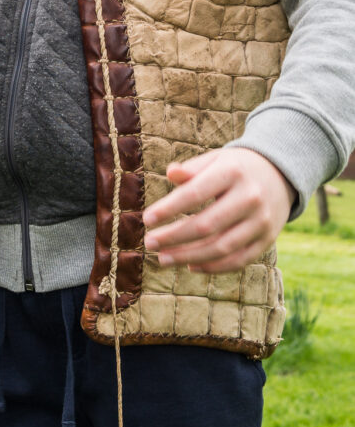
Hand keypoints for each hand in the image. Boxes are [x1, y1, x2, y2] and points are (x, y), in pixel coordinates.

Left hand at [142, 148, 294, 273]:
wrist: (279, 175)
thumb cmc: (235, 167)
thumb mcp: (215, 159)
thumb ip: (192, 168)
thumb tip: (171, 173)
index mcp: (232, 172)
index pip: (195, 194)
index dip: (169, 209)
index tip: (146, 220)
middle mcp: (250, 198)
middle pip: (206, 225)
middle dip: (174, 237)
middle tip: (150, 243)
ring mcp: (261, 222)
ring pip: (221, 248)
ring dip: (189, 257)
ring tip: (163, 258)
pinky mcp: (266, 240)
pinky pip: (238, 260)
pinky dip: (213, 267)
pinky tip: (190, 266)